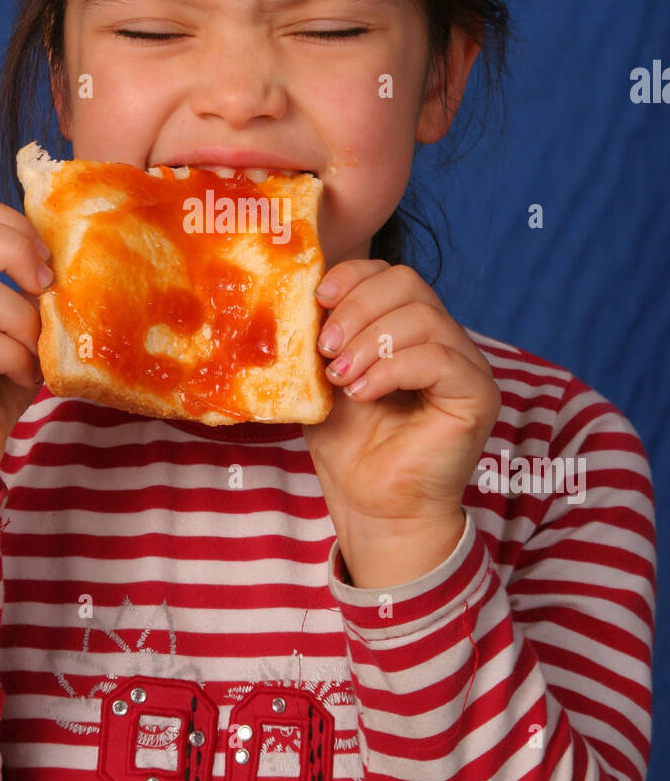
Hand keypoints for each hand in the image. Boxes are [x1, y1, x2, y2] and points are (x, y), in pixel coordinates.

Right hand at [0, 195, 51, 506]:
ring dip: (18, 316)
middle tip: (47, 290)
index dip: (12, 226)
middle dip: (15, 254)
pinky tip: (23, 373)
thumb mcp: (16, 322)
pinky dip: (11, 354)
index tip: (47, 262)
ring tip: (35, 346)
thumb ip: (28, 285)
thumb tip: (69, 255)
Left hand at [301, 261, 500, 587]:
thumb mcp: (322, 376)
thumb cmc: (349, 446)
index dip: (352, 277)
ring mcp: (465, 364)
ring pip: (424, 317)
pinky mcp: (478, 393)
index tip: (317, 299)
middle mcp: (444, 338)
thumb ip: (323, 333)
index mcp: (409, 327)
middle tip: (326, 349)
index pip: (389, 273)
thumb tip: (301, 291)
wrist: (371, 506)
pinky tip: (363, 392)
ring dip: (370, 342)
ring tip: (341, 378)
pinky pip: (439, 358)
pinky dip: (393, 369)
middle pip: (409, 283)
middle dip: (357, 308)